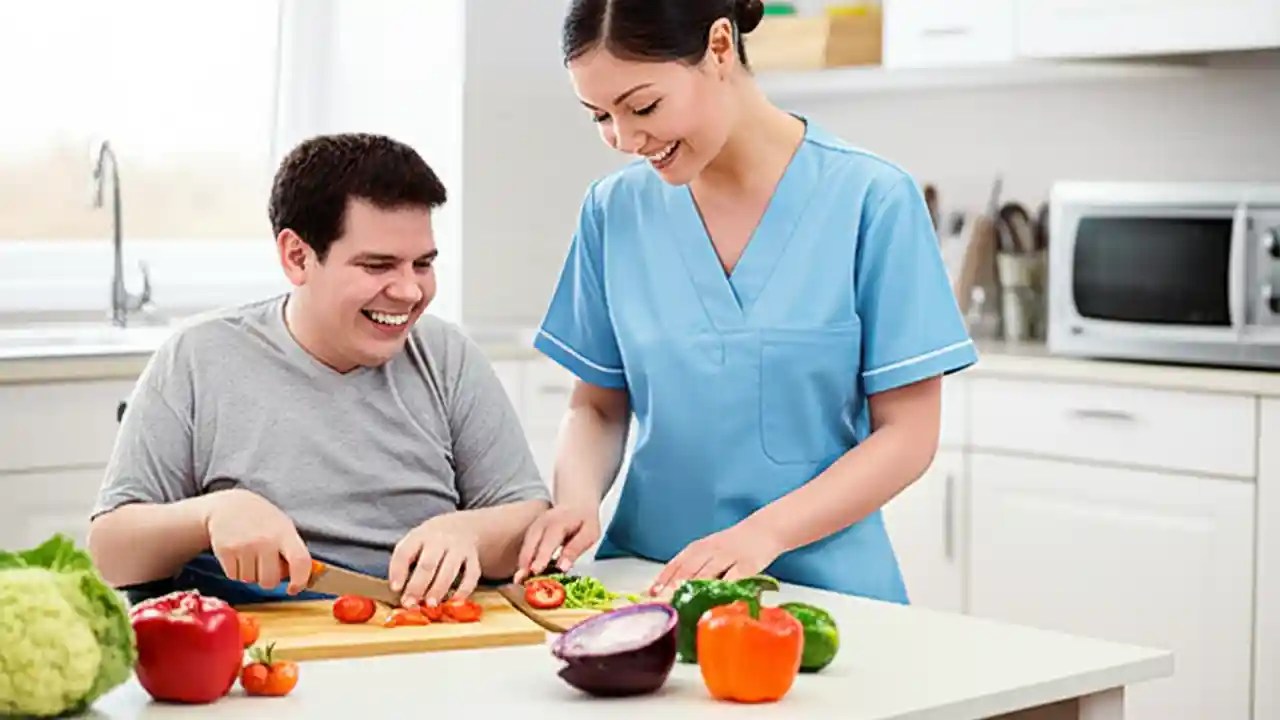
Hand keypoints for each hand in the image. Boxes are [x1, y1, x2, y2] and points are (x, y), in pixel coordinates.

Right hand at [205, 489, 312, 593]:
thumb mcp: (282, 526)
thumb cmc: (261, 519)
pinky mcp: (225, 551)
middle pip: (270, 581)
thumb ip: (291, 550)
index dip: (300, 580)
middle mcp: (265, 540)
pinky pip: (234, 576)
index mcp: (285, 533)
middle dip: (268, 579)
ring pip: (250, 580)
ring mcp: (244, 546)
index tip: (294, 588)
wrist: (228, 505)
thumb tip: (295, 578)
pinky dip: (236, 571)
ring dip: (250, 574)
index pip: (300, 562)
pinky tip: (238, 554)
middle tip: (264, 565)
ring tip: (249, 554)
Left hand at [388, 515, 480, 608]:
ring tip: (430, 605)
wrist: (461, 526)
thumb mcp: (413, 544)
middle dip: (418, 586)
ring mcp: (458, 548)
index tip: (395, 589)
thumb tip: (399, 591)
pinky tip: (455, 601)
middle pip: (428, 564)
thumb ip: (403, 564)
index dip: (398, 571)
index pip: (405, 552)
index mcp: (419, 537)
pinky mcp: (473, 558)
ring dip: (439, 589)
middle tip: (410, 604)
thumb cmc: (429, 543)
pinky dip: (464, 589)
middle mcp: (439, 541)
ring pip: (449, 570)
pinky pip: (471, 574)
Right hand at [512, 504, 599, 583]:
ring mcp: (534, 527)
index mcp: (558, 523)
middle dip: (525, 563)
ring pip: (525, 546)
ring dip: (521, 564)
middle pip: (531, 544)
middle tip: (520, 582)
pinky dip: (522, 561)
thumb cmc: (584, 521)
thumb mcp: (590, 533)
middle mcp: (542, 524)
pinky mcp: (531, 533)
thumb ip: (575, 548)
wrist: (576, 504)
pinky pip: (525, 547)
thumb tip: (562, 567)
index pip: (548, 541)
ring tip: (518, 582)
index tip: (535, 571)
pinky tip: (522, 575)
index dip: (541, 557)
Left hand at [648, 522, 783, 596]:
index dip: (662, 580)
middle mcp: (710, 551)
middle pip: (687, 570)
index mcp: (698, 548)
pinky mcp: (747, 565)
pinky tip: (715, 602)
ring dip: (692, 590)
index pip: (675, 564)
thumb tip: (671, 592)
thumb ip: (693, 569)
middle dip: (673, 588)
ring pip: (706, 574)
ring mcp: (728, 557)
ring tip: (681, 604)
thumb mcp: (710, 551)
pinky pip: (733, 579)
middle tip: (661, 603)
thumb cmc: (734, 545)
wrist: (764, 529)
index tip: (650, 595)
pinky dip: (723, 590)